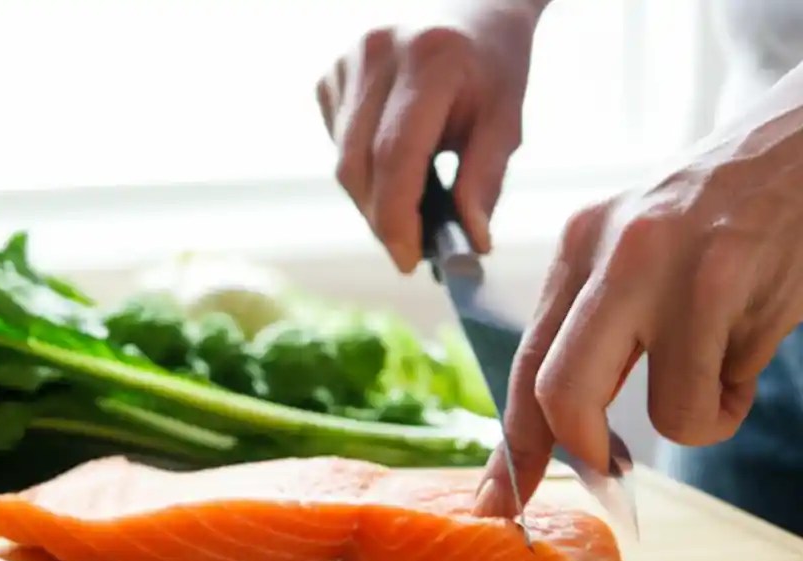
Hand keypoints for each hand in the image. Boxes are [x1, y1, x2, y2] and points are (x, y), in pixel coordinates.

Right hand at [315, 0, 547, 272]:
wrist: (470, 6)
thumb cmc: (493, 66)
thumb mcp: (506, 119)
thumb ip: (485, 181)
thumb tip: (470, 244)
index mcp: (430, 58)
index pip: (395, 155)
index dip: (397, 216)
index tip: (410, 261)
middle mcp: (377, 53)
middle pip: (358, 165)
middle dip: (381, 219)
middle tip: (411, 250)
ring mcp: (346, 61)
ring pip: (342, 161)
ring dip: (371, 199)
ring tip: (410, 207)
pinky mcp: (329, 74)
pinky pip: (336, 145)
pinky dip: (362, 170)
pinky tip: (393, 161)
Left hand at [474, 92, 802, 517]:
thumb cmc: (722, 217)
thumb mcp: (639, 251)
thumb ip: (598, 328)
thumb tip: (564, 432)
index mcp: (576, 249)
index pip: (524, 363)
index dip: (512, 446)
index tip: (500, 502)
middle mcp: (608, 253)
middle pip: (558, 394)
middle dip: (585, 455)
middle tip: (615, 478)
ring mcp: (667, 266)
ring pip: (664, 413)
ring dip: (700, 418)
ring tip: (725, 368)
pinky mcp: (727, 279)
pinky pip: (720, 392)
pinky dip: (737, 396)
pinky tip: (754, 337)